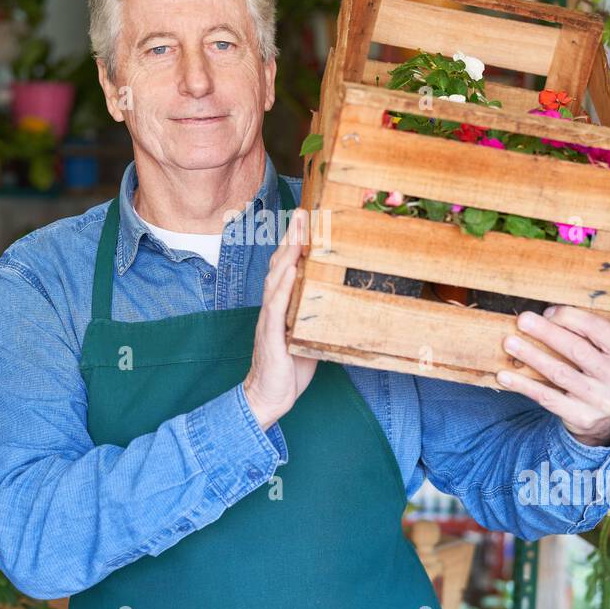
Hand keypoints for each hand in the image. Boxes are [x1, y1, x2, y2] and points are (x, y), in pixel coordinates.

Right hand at [243, 207, 317, 429]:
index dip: (296, 242)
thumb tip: (341, 299)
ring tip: (299, 231)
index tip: (307, 218)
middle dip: (292, 237)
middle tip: (303, 212)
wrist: (268, 397)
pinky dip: (283, 286)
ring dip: (288, 253)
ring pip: (276, 279)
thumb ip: (319, 315)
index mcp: (282, 305)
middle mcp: (272, 306)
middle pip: (280, 265)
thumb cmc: (289, 368)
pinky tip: (290, 270)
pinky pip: (275, 307)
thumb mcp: (310, 335)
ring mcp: (269, 319)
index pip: (288, 267)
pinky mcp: (270, 335)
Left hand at [495, 263, 609, 444]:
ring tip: (508, 341)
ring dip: (531, 357)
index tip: (547, 310)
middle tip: (521, 319)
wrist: (609, 416)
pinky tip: (503, 374)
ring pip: (560, 374)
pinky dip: (523, 386)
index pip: (598, 330)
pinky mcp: (582, 418)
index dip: (570, 317)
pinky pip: (547, 399)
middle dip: (547, 334)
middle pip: (577, 351)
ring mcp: (603, 402)